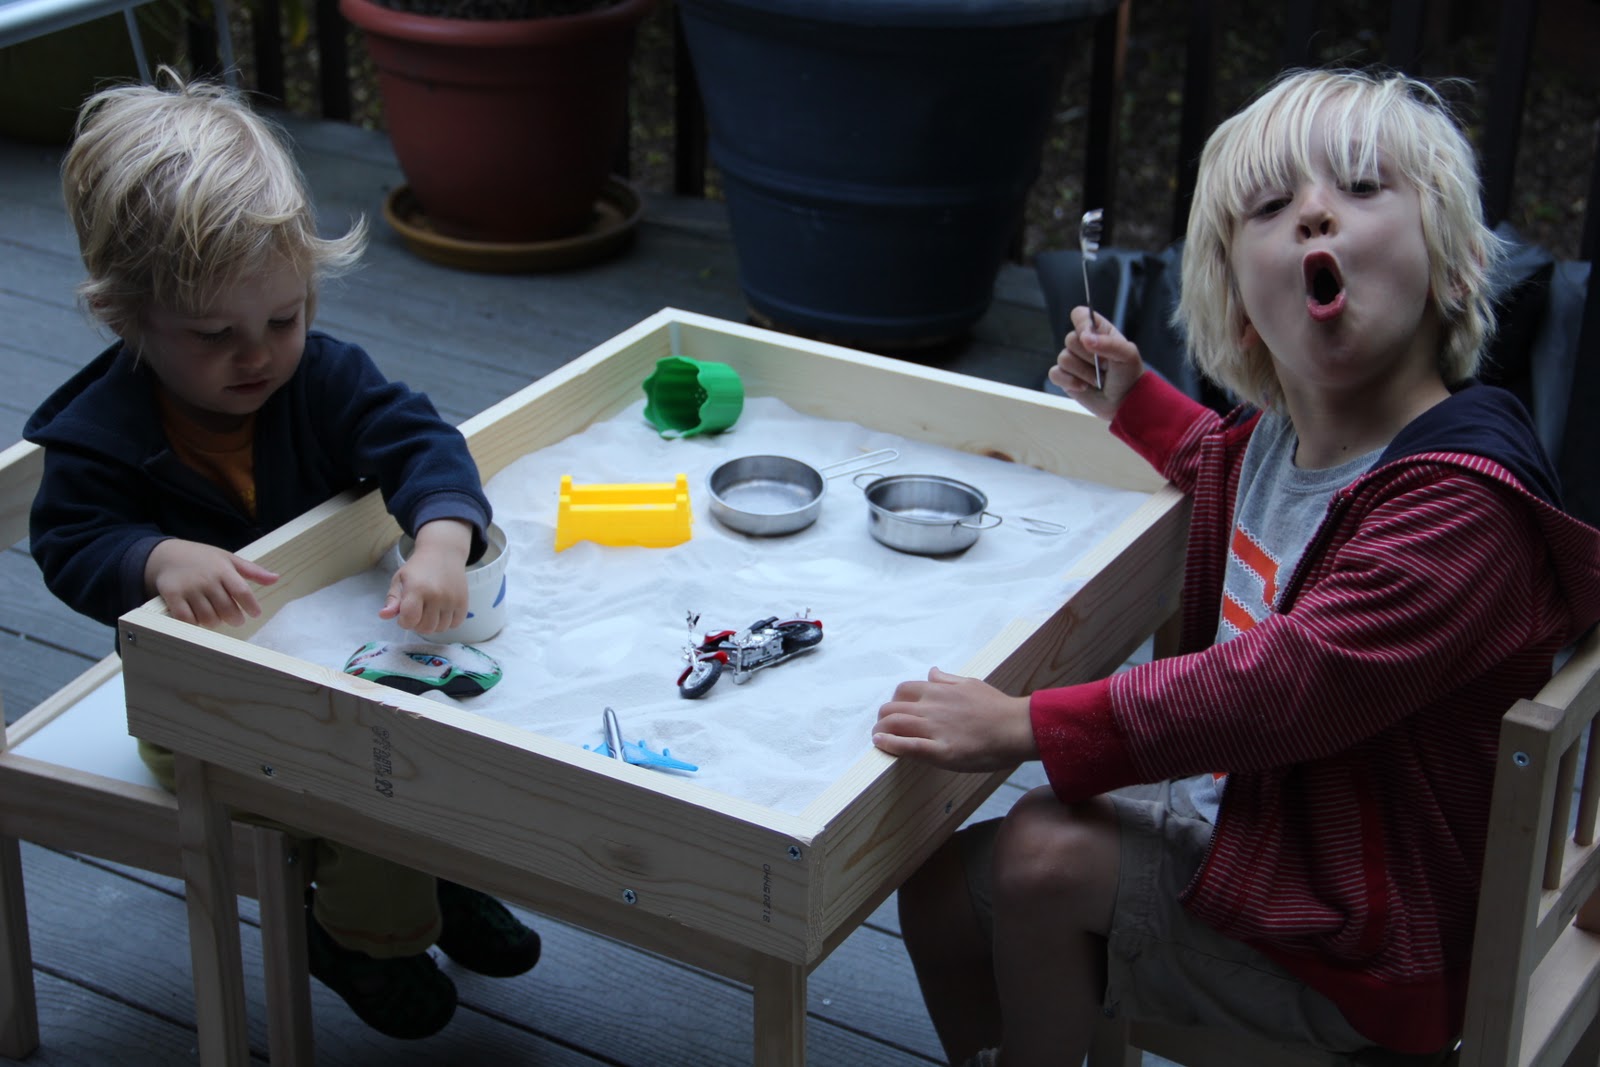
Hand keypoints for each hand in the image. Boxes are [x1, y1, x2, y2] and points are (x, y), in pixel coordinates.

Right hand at [145, 539, 278, 627]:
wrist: (167, 554)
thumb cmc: (203, 559)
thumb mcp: (228, 559)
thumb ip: (252, 571)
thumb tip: (276, 578)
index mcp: (223, 569)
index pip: (243, 592)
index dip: (251, 606)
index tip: (255, 614)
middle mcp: (207, 579)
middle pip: (227, 609)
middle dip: (234, 618)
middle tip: (235, 619)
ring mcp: (189, 588)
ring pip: (208, 618)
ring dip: (214, 622)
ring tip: (215, 618)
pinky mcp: (172, 596)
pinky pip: (187, 619)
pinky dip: (194, 623)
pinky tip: (198, 619)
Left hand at [380, 518, 470, 633]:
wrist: (443, 553)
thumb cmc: (418, 567)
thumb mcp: (400, 579)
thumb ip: (392, 599)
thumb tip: (383, 616)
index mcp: (417, 589)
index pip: (410, 620)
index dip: (404, 622)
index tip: (404, 614)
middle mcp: (436, 595)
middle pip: (426, 628)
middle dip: (417, 625)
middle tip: (417, 613)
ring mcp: (452, 600)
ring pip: (440, 629)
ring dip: (432, 625)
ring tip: (429, 612)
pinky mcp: (464, 602)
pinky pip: (455, 624)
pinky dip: (447, 623)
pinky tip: (442, 612)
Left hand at [873, 667, 1037, 770]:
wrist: (1018, 726)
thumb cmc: (998, 707)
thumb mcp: (971, 683)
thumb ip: (948, 679)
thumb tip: (932, 673)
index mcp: (939, 690)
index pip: (903, 690)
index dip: (896, 701)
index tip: (897, 711)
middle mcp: (932, 706)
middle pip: (891, 707)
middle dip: (883, 718)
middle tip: (884, 728)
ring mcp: (935, 728)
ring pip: (893, 724)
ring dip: (880, 732)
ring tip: (879, 740)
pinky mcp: (941, 751)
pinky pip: (908, 746)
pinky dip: (890, 745)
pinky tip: (880, 746)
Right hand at [1047, 306, 1146, 419]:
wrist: (1124, 403)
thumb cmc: (1128, 375)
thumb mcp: (1127, 355)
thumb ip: (1109, 343)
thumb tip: (1085, 339)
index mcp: (1098, 331)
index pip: (1080, 315)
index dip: (1082, 325)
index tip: (1090, 339)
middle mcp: (1083, 343)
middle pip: (1070, 339)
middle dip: (1088, 357)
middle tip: (1104, 367)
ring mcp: (1072, 361)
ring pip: (1063, 358)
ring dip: (1083, 373)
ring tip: (1097, 380)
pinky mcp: (1064, 378)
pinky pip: (1055, 374)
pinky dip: (1070, 382)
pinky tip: (1084, 387)